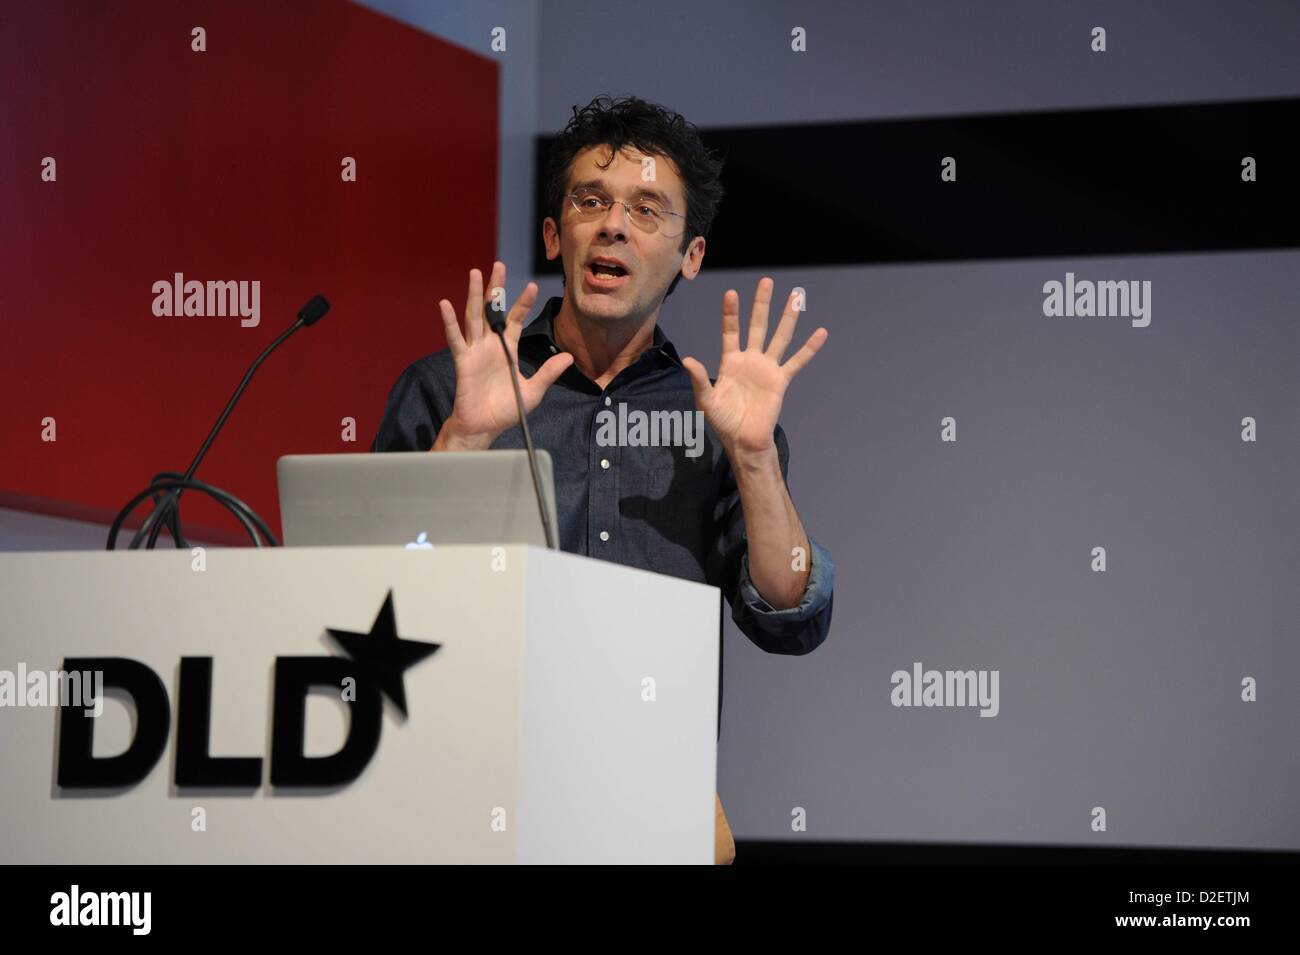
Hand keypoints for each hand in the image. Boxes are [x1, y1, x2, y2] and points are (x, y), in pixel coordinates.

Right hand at [434, 262, 572, 449]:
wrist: (485, 427)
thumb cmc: (506, 410)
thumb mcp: (533, 391)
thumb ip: (548, 373)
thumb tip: (569, 357)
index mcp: (508, 348)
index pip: (516, 319)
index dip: (523, 303)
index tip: (533, 286)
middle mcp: (491, 344)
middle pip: (493, 310)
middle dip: (496, 288)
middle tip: (499, 265)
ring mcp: (475, 350)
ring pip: (474, 317)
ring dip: (474, 295)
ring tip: (475, 273)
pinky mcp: (463, 361)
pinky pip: (455, 339)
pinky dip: (449, 322)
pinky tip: (445, 304)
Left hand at [681, 278, 827, 457]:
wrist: (744, 440)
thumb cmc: (723, 421)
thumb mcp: (706, 400)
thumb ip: (700, 379)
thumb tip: (688, 360)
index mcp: (730, 361)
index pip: (731, 331)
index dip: (731, 313)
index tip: (731, 293)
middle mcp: (750, 360)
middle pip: (757, 326)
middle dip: (761, 304)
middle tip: (766, 281)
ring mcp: (767, 368)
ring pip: (779, 337)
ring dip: (787, 318)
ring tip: (795, 297)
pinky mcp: (780, 381)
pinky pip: (797, 361)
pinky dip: (809, 348)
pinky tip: (820, 333)